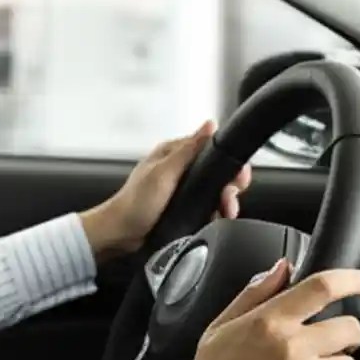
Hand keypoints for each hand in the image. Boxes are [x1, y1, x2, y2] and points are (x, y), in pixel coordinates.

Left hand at [80, 120, 250, 260]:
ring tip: (225, 211)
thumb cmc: (135, 204)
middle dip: (229, 185)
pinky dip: (215, 211)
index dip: (228, 161)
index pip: (210, 148)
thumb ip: (187, 150)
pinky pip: (207, 204)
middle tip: (229, 199)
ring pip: (214, 189)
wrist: (121, 234)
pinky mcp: (183, 205)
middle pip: (217, 170)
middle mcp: (178, 167)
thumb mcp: (163, 173)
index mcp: (173, 153)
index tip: (237, 177)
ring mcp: (181, 187)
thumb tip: (209, 126)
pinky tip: (217, 217)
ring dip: (224, 201)